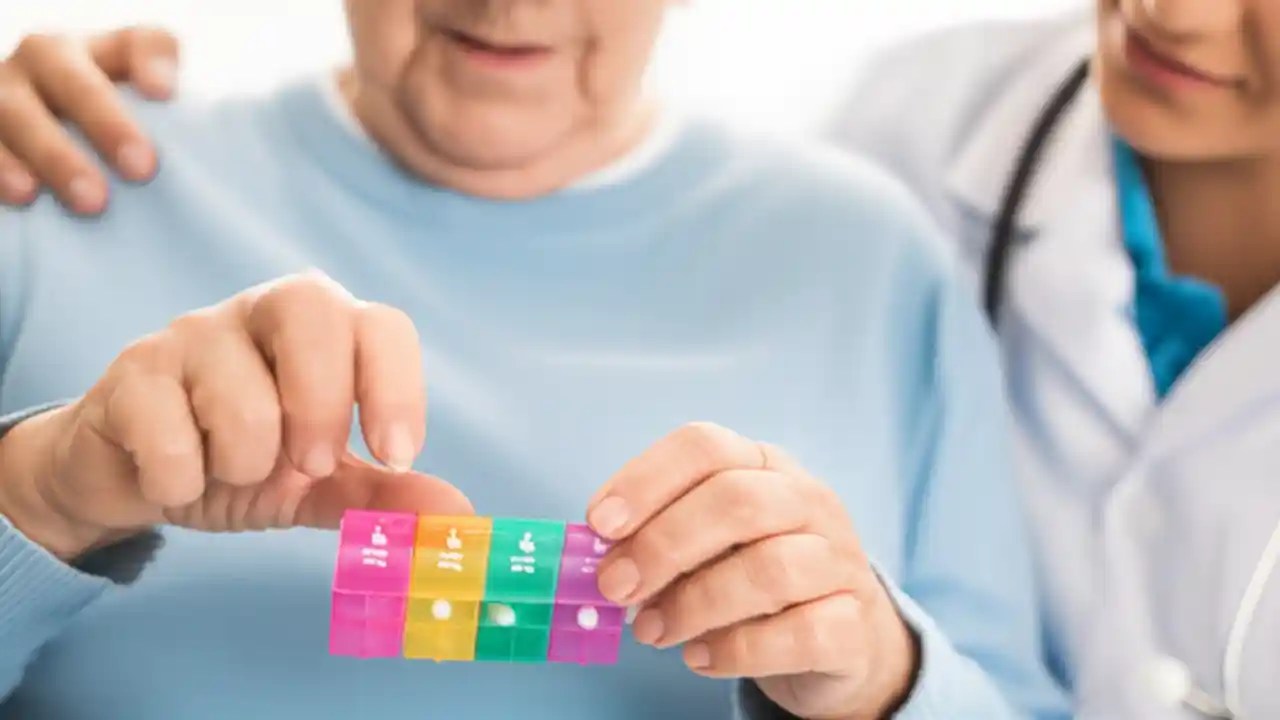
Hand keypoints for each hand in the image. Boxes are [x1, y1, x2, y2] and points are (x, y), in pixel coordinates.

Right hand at [0, 27, 178, 212]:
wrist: (42, 143)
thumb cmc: (114, 137)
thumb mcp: (148, 122)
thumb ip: (182, 124)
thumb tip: (227, 155)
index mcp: (103, 51)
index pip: (140, 43)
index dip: (152, 63)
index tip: (164, 95)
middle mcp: (47, 58)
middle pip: (76, 80)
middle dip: (108, 123)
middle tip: (142, 169)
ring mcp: (4, 92)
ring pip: (19, 113)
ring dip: (56, 156)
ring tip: (89, 200)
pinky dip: (2, 168)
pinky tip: (23, 196)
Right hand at [0, 272, 470, 560]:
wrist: (137, 477)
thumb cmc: (243, 461)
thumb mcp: (322, 485)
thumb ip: (385, 495)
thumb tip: (458, 516)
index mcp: (325, 330)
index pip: (380, 323)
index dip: (397, 388)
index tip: (395, 456)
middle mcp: (261, 310)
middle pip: (312, 310)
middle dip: (320, 405)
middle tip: (309, 465)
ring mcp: (192, 333)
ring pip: (238, 394)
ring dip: (243, 462)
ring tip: (229, 467)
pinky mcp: (132, 372)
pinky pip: (170, 438)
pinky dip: (182, 482)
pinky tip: (176, 474)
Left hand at [587, 423, 918, 719]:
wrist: (844, 636)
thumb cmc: (754, 578)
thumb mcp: (708, 545)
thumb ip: (659, 540)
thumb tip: (601, 558)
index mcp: (764, 465)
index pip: (705, 446)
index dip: (646, 480)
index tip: (600, 524)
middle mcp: (809, 501)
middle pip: (736, 501)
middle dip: (663, 545)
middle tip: (617, 588)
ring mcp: (839, 561)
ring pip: (769, 569)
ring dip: (693, 604)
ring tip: (651, 632)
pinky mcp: (853, 623)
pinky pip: (798, 634)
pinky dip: (737, 650)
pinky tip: (700, 658)